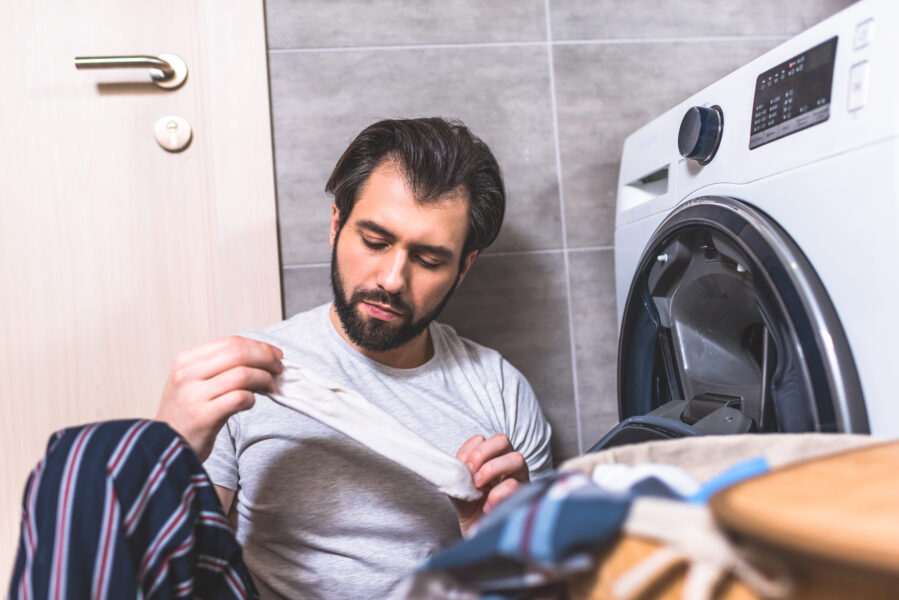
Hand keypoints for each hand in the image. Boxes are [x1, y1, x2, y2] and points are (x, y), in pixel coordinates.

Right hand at [156, 336, 282, 461]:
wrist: (164, 448)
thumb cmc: (187, 415)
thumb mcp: (195, 383)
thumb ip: (222, 368)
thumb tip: (263, 358)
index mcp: (186, 360)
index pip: (231, 342)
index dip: (259, 346)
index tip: (275, 354)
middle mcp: (187, 373)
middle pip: (239, 353)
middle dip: (266, 359)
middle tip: (279, 369)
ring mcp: (193, 395)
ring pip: (242, 374)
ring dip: (264, 379)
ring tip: (270, 387)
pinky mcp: (202, 416)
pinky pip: (239, 398)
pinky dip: (252, 398)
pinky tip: (251, 402)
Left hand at [451, 433, 528, 536]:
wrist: (478, 531)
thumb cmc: (471, 508)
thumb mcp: (458, 489)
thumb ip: (456, 475)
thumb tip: (452, 466)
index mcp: (489, 458)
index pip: (482, 439)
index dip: (469, 450)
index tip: (460, 466)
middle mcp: (506, 464)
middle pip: (502, 440)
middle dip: (482, 453)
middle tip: (470, 473)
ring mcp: (519, 478)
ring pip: (516, 459)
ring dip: (492, 469)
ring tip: (478, 486)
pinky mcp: (524, 495)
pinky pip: (515, 485)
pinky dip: (497, 494)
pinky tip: (487, 506)